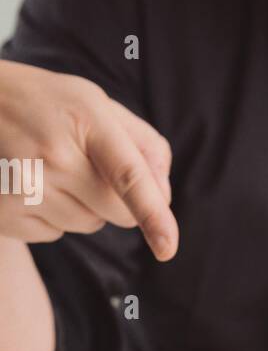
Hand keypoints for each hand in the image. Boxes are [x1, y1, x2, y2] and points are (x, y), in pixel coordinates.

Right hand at [0, 60, 176, 259]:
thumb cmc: (45, 104)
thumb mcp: (94, 102)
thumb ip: (142, 143)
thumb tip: (164, 196)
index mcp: (85, 119)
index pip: (127, 175)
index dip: (152, 214)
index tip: (167, 247)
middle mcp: (53, 155)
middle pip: (117, 212)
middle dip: (120, 201)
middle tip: (92, 168)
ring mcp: (24, 187)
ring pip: (88, 225)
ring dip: (84, 206)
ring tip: (51, 168)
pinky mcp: (4, 214)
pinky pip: (55, 233)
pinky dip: (52, 215)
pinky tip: (30, 182)